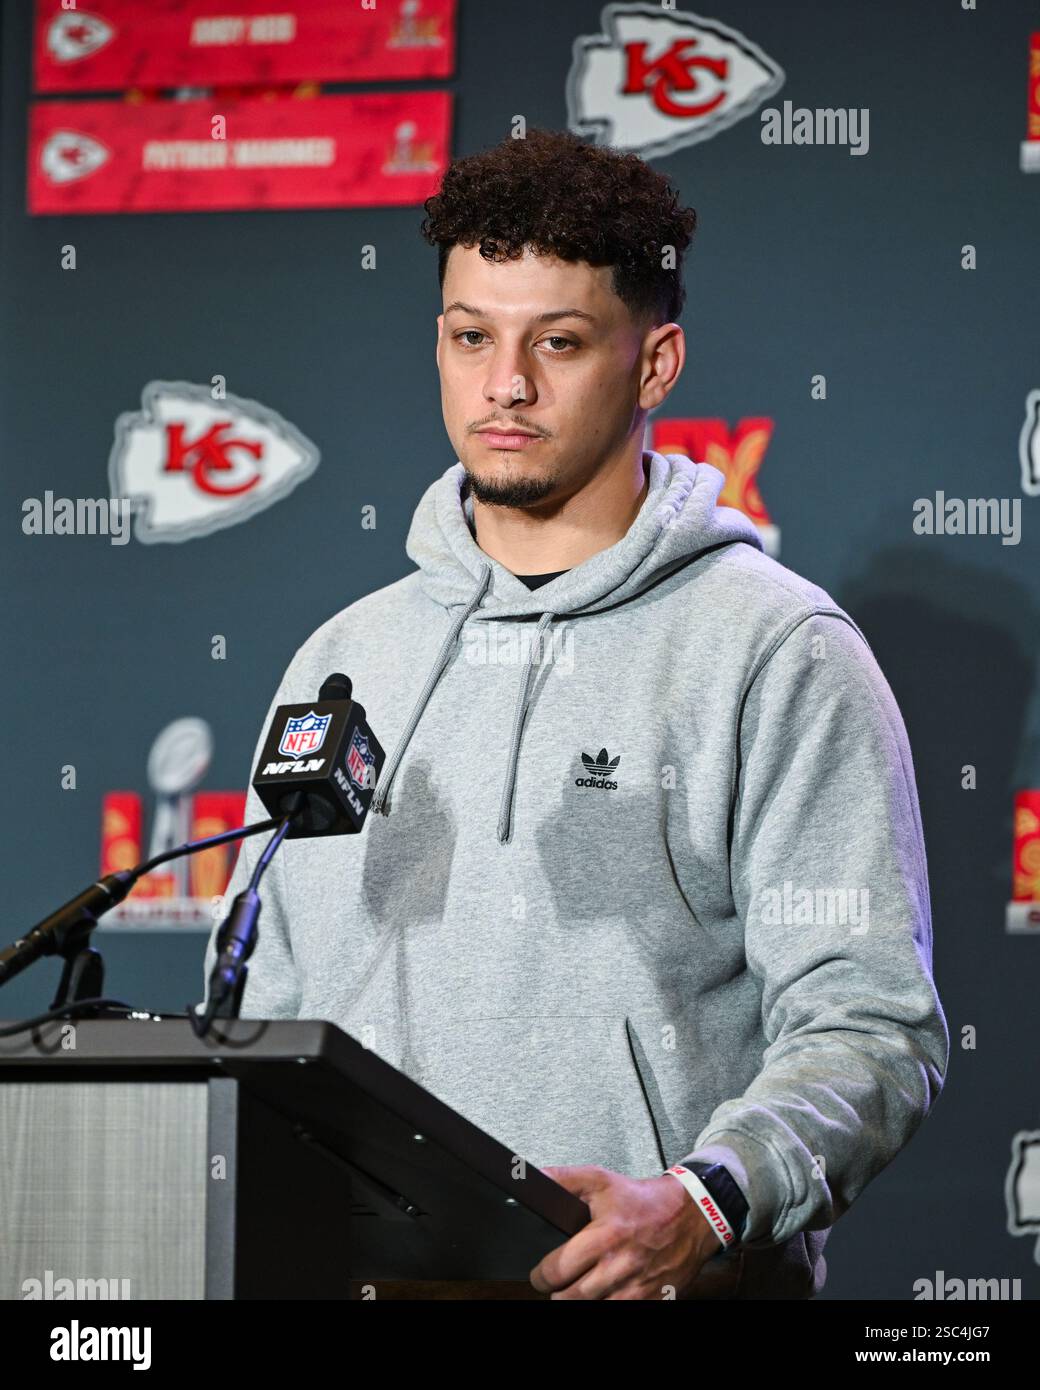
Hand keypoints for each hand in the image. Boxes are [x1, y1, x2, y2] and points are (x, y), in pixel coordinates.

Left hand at [529, 1163, 723, 1299]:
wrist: (691, 1215)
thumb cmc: (643, 1200)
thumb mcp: (601, 1180)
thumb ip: (564, 1179)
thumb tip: (532, 1177)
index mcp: (605, 1236)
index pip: (558, 1269)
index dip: (542, 1275)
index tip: (541, 1273)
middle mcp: (620, 1265)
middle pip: (571, 1297)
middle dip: (558, 1292)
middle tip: (558, 1284)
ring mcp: (638, 1288)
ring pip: (594, 1310)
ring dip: (581, 1302)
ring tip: (580, 1289)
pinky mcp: (653, 1301)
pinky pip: (621, 1314)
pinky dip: (608, 1305)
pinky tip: (605, 1294)